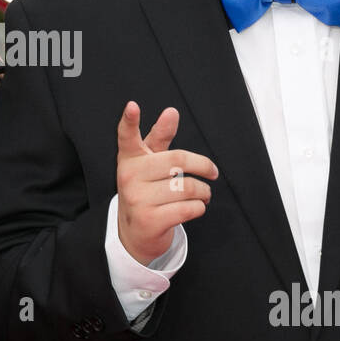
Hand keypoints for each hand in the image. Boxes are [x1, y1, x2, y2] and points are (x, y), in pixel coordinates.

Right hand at [115, 101, 217, 263]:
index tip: (132, 106)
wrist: (135, 234)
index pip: (127, 137)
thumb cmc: (147, 191)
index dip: (129, 121)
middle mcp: (129, 177)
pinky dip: (199, 208)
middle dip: (203, 167)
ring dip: (203, 192)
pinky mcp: (150, 220)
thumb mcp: (150, 163)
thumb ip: (161, 137)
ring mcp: (137, 199)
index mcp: (130, 159)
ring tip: (203, 194)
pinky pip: (188, 208)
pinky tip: (196, 208)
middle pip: (178, 160)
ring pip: (187, 187)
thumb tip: (171, 112)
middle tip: (212, 173)